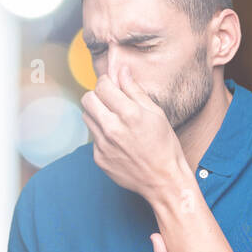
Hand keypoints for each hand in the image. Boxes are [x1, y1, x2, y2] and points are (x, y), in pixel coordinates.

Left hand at [81, 65, 187, 200]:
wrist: (162, 180)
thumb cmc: (164, 146)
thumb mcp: (156, 114)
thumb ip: (135, 91)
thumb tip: (122, 71)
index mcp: (129, 114)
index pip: (102, 86)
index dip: (107, 82)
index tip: (112, 85)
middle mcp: (112, 128)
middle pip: (87, 99)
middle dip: (97, 95)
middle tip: (109, 100)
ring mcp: (103, 145)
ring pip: (86, 117)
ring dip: (96, 113)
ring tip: (113, 119)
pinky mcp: (98, 158)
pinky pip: (93, 137)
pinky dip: (101, 133)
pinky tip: (117, 139)